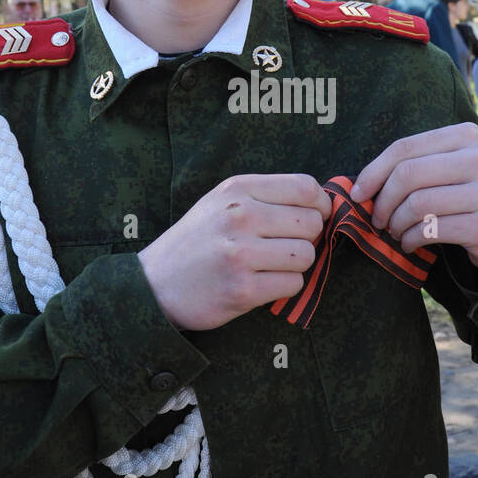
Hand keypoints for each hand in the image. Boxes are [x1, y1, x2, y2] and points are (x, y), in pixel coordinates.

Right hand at [138, 174, 331, 329]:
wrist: (154, 284)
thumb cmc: (197, 241)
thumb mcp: (222, 202)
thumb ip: (266, 197)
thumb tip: (323, 203)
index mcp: (237, 189)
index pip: (305, 187)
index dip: (321, 204)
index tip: (315, 216)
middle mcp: (239, 216)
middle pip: (311, 223)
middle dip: (306, 238)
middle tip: (283, 246)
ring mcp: (240, 254)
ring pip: (306, 256)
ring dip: (295, 265)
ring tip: (269, 266)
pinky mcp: (243, 290)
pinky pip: (293, 284)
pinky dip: (283, 287)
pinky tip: (260, 283)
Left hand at [350, 122, 477, 273]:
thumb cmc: (468, 198)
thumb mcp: (449, 169)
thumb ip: (414, 165)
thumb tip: (359, 185)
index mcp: (468, 135)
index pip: (405, 148)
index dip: (373, 172)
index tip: (358, 194)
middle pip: (408, 174)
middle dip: (382, 201)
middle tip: (377, 219)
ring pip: (417, 204)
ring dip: (396, 223)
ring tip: (395, 231)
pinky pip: (430, 230)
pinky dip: (410, 240)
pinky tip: (410, 243)